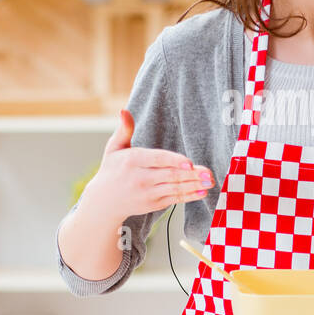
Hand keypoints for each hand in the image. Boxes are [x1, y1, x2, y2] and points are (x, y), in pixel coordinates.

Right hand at [81, 109, 212, 221]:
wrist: (104, 201)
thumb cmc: (112, 170)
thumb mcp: (113, 148)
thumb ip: (124, 129)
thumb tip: (124, 111)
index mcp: (132, 161)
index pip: (157, 159)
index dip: (174, 161)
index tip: (189, 163)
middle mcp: (140, 178)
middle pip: (170, 175)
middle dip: (191, 175)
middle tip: (208, 172)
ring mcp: (147, 193)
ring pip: (174, 188)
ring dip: (194, 185)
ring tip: (210, 181)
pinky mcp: (153, 204)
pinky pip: (174, 199)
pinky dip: (189, 196)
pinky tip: (202, 192)